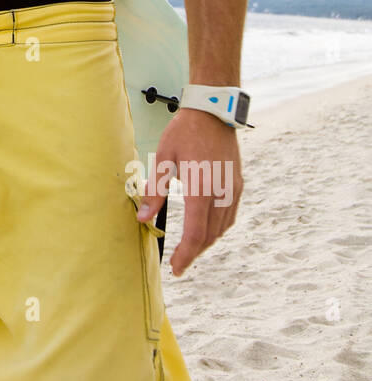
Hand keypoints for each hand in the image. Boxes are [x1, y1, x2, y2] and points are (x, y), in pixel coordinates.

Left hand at [137, 108, 242, 276]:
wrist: (214, 112)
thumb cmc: (184, 132)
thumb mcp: (163, 158)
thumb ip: (155, 191)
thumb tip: (143, 219)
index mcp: (201, 188)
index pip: (196, 233)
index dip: (186, 255)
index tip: (176, 269)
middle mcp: (221, 192)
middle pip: (210, 235)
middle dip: (194, 252)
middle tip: (179, 262)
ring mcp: (233, 189)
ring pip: (222, 228)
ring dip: (207, 242)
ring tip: (190, 249)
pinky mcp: (238, 184)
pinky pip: (230, 216)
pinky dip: (218, 229)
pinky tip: (207, 230)